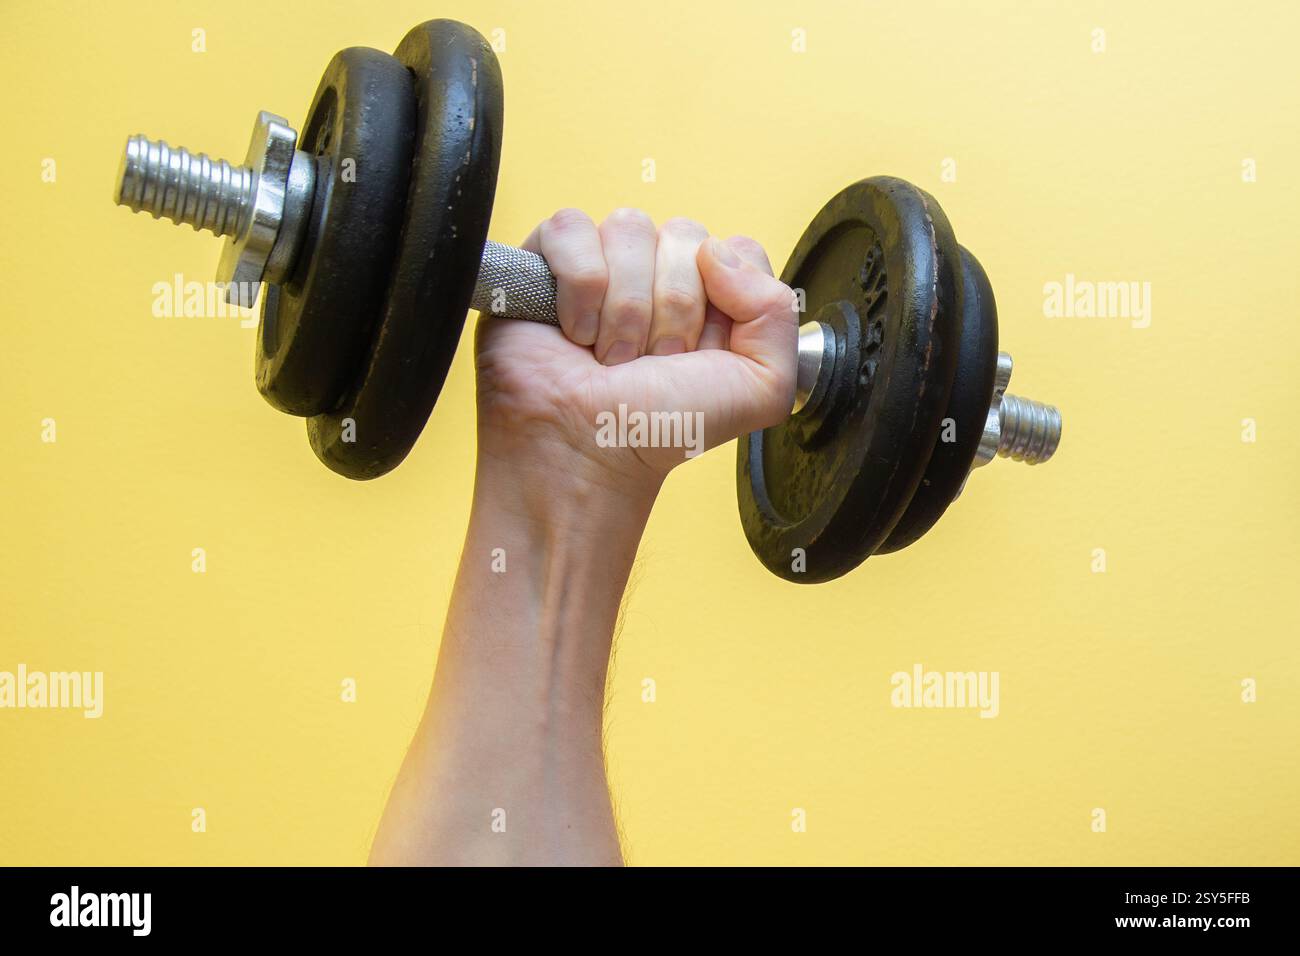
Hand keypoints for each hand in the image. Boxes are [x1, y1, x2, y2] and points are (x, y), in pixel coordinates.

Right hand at [473, 209, 797, 493]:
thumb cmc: (660, 428)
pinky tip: (575, 331)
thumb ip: (779, 314)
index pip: (736, 247)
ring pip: (630, 230)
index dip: (724, 297)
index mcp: (715, 298)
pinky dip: (579, 289)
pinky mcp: (549, 261)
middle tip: (652, 362)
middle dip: (673, 311)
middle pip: (686, 236)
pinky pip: (572, 230)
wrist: (585, 451)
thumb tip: (719, 250)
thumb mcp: (762, 389)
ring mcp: (607, 264)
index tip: (702, 352)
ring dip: (624, 308)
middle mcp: (661, 276)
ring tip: (611, 354)